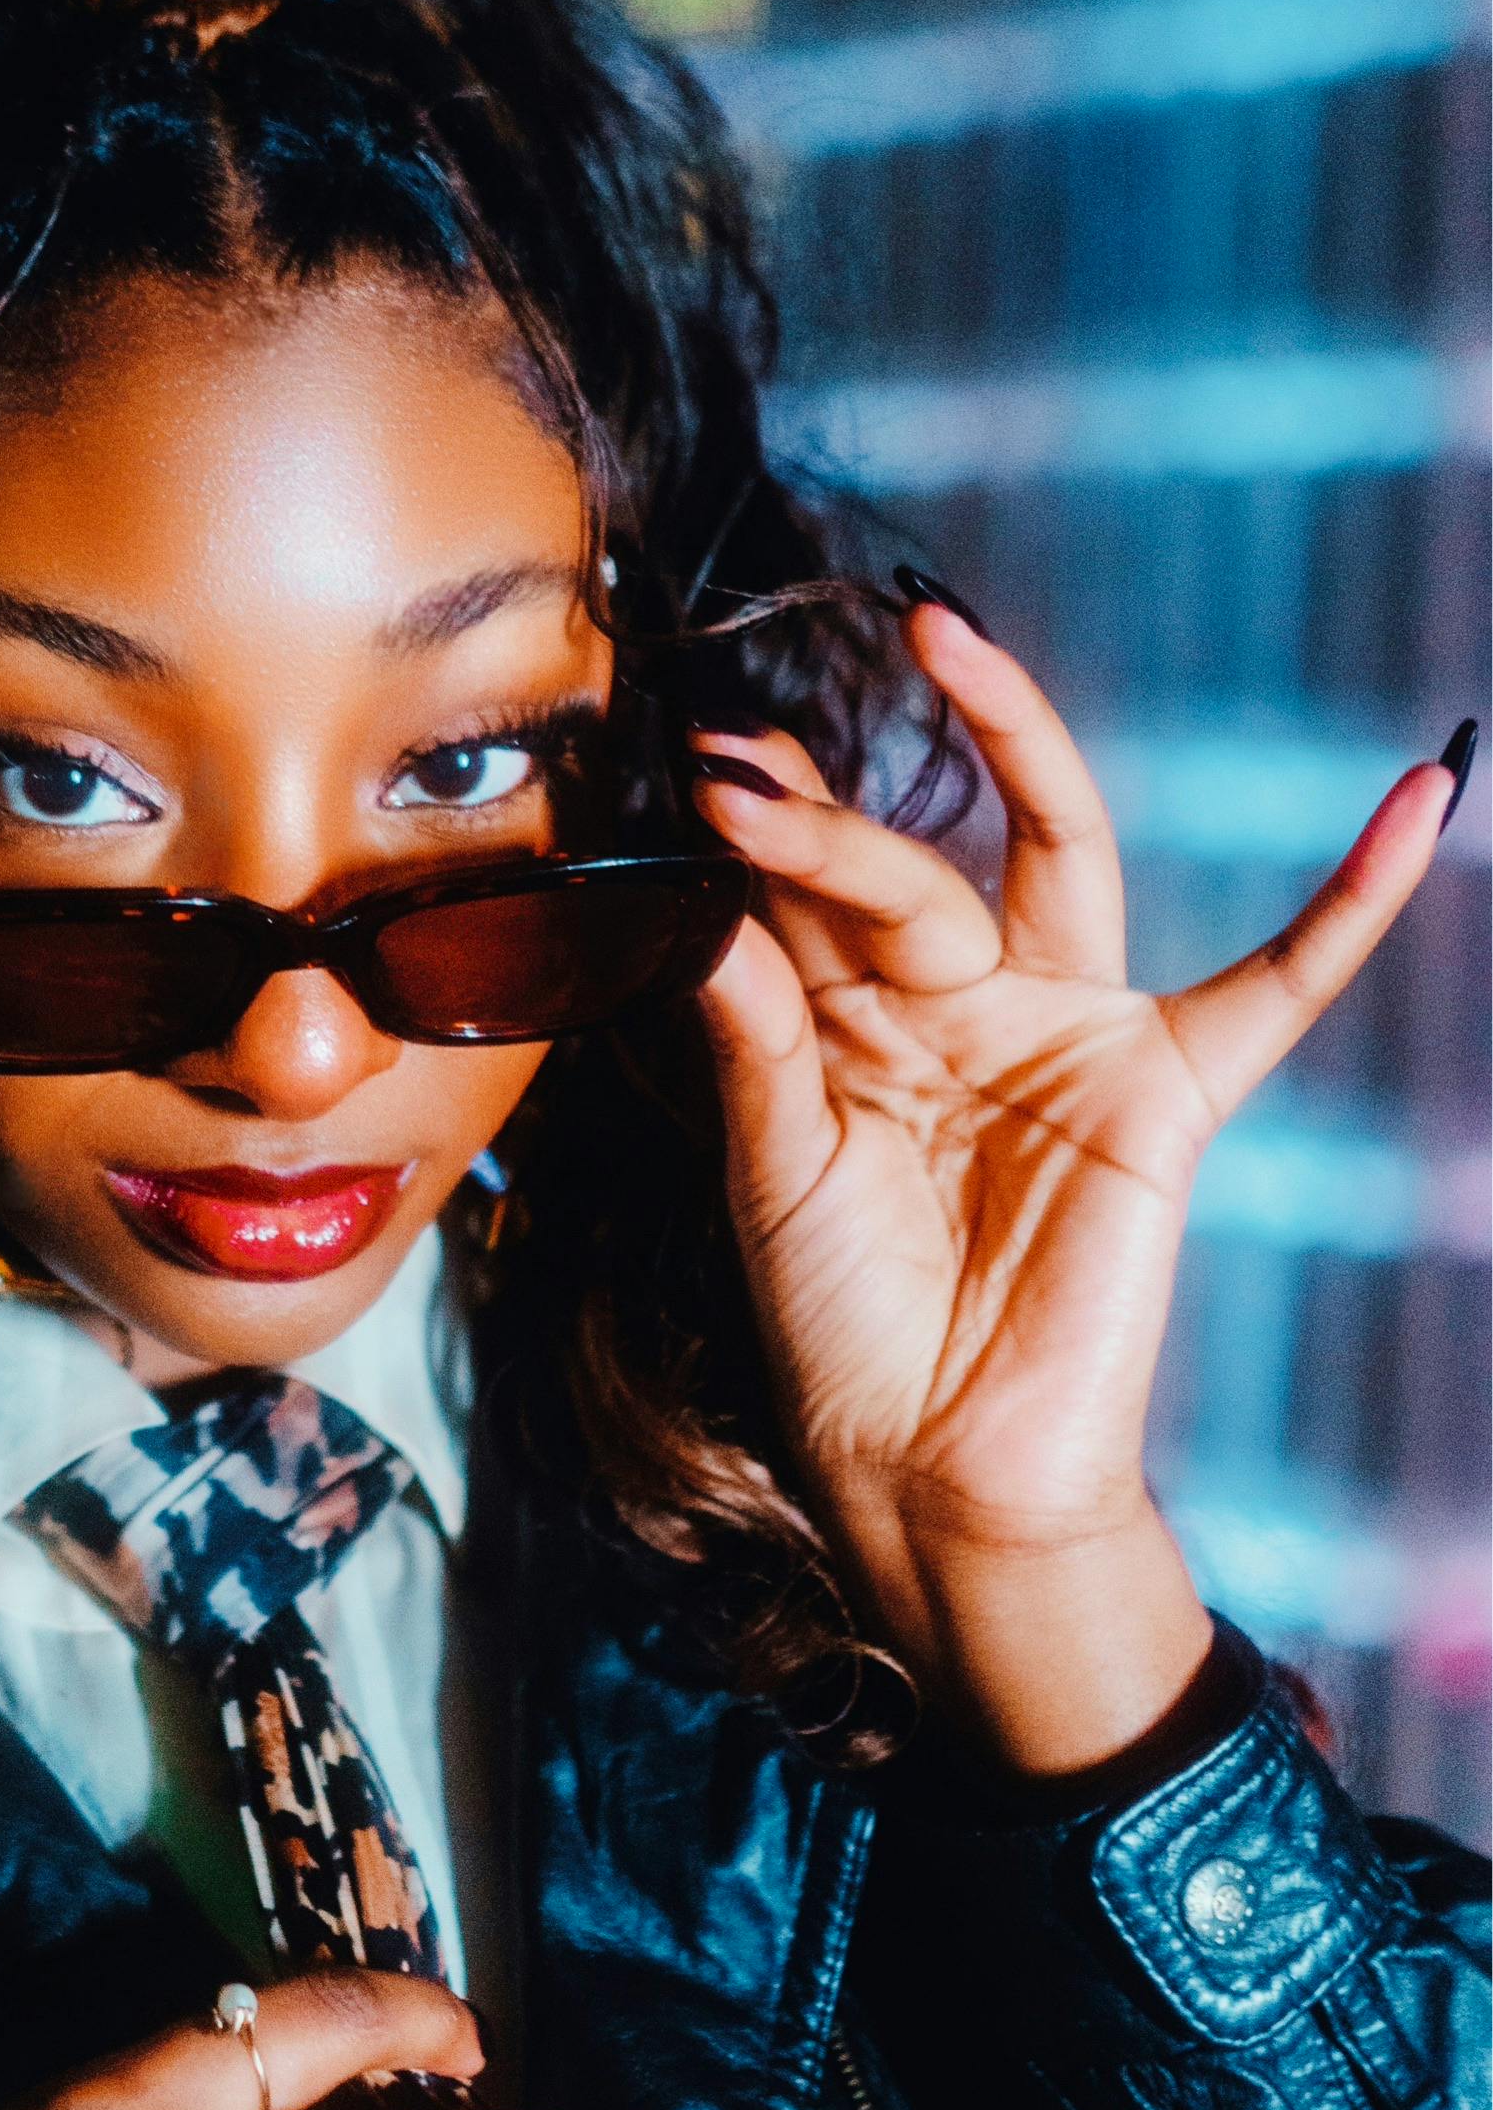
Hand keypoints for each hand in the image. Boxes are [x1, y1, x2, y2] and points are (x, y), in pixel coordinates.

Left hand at [689, 598, 1458, 1774]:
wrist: (929, 1471)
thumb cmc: (838, 1329)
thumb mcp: (773, 1168)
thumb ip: (753, 1034)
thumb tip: (705, 902)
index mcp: (853, 1021)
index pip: (808, 896)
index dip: (756, 836)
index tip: (689, 767)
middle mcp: (959, 1005)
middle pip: (907, 868)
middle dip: (828, 814)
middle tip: (735, 754)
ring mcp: (1065, 1035)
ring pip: (1043, 860)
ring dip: (1005, 743)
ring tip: (942, 637)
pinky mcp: (1165, 1093)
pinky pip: (1279, 985)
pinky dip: (1357, 896)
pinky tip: (1422, 797)